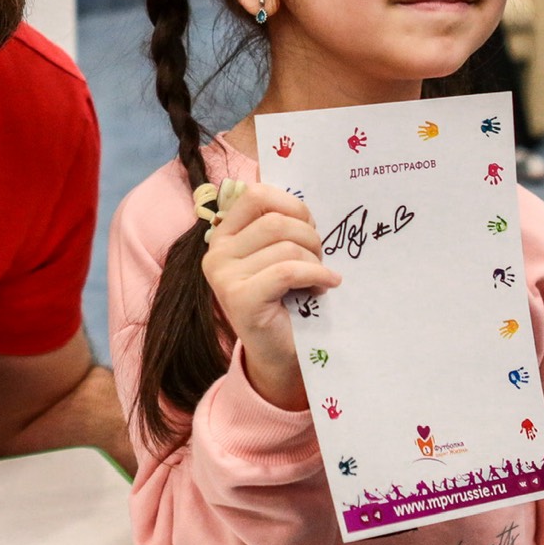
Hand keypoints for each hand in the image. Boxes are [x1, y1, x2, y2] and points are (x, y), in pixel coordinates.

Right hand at [200, 183, 340, 410]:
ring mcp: (223, 276)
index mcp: (223, 235)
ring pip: (285, 246)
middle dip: (309, 235)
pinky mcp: (239, 298)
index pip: (256, 194)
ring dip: (314, 258)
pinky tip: (327, 284)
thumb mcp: (278, 255)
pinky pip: (286, 271)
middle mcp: (216, 252)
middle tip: (320, 256)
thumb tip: (298, 191)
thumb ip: (281, 226)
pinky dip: (315, 275)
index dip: (292, 204)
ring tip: (319, 275)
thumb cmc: (284, 300)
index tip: (309, 224)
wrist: (279, 353)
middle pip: (275, 220)